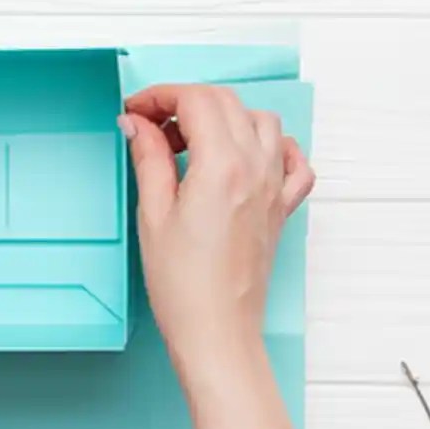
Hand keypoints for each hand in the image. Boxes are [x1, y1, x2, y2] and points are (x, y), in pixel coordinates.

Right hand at [119, 85, 313, 371]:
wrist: (216, 331)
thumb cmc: (183, 286)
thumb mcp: (153, 214)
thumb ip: (149, 158)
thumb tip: (138, 124)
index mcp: (221, 165)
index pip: (195, 100)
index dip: (159, 97)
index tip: (136, 111)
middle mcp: (256, 168)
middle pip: (226, 102)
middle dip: (185, 103)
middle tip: (152, 127)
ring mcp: (275, 186)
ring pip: (261, 121)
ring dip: (224, 118)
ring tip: (191, 145)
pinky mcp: (281, 207)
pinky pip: (293, 160)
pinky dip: (273, 146)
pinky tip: (246, 158)